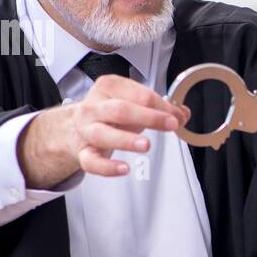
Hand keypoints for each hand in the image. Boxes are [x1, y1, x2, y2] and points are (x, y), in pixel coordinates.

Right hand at [19, 74, 190, 187]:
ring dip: (125, 140)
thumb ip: (160, 108)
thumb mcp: (134, 104)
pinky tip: (124, 169)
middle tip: (170, 124)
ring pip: (102, 134)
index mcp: (108, 87)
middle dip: (148, 117)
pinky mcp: (82, 152)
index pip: (138, 94)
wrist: (75, 127)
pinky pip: (91, 161)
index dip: (161, 106)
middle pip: (120, 110)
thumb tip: (182, 114)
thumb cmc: (109, 113)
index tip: (176, 116)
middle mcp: (94, 107)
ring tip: (146, 145)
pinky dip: (107, 167)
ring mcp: (86, 130)